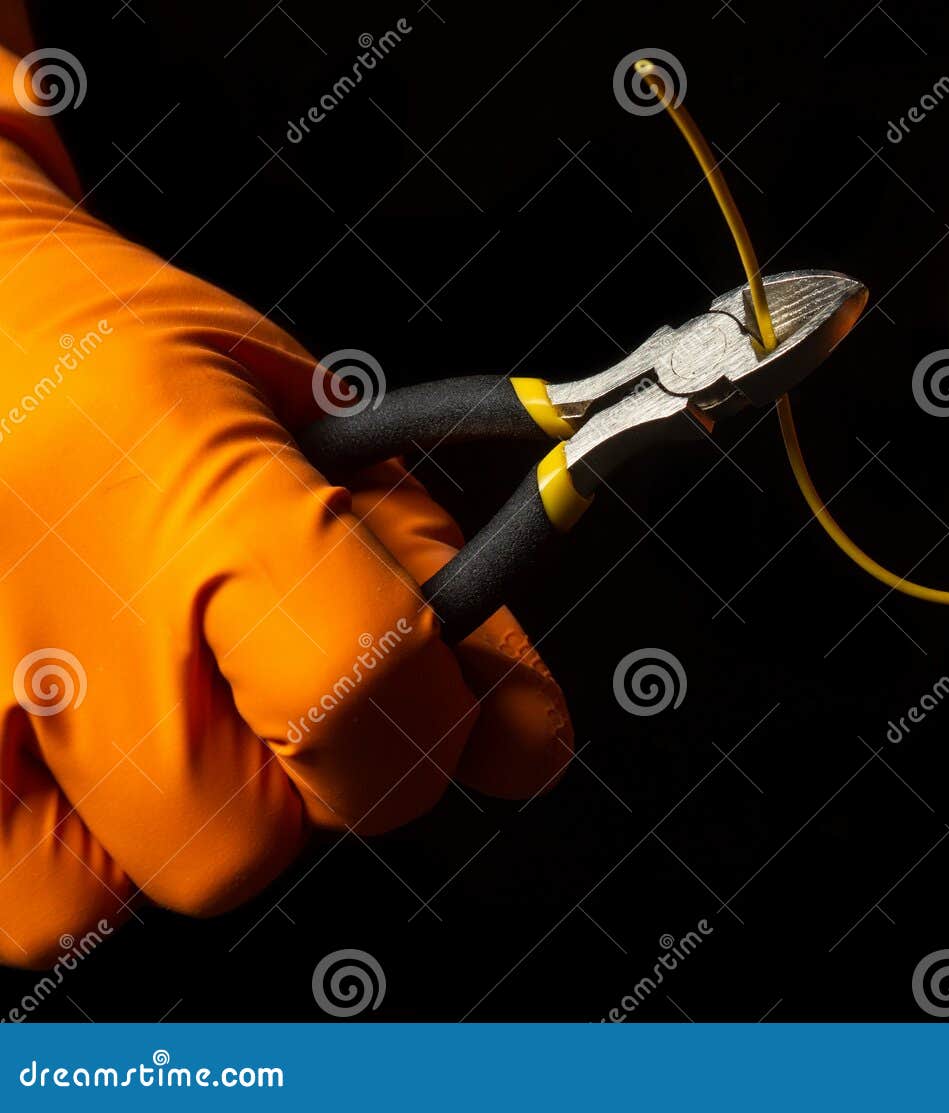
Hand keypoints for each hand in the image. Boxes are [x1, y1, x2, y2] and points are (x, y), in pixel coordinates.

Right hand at [0, 46, 570, 966]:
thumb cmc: (143, 373)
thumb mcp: (326, 434)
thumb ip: (438, 586)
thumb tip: (526, 745)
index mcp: (203, 496)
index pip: (361, 687)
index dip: (431, 718)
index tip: (432, 693)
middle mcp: (69, 615)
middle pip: (254, 838)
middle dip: (308, 777)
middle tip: (271, 675)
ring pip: (137, 885)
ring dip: (188, 812)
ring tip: (160, 694)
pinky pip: (30, 904)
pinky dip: (71, 849)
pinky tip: (77, 746)